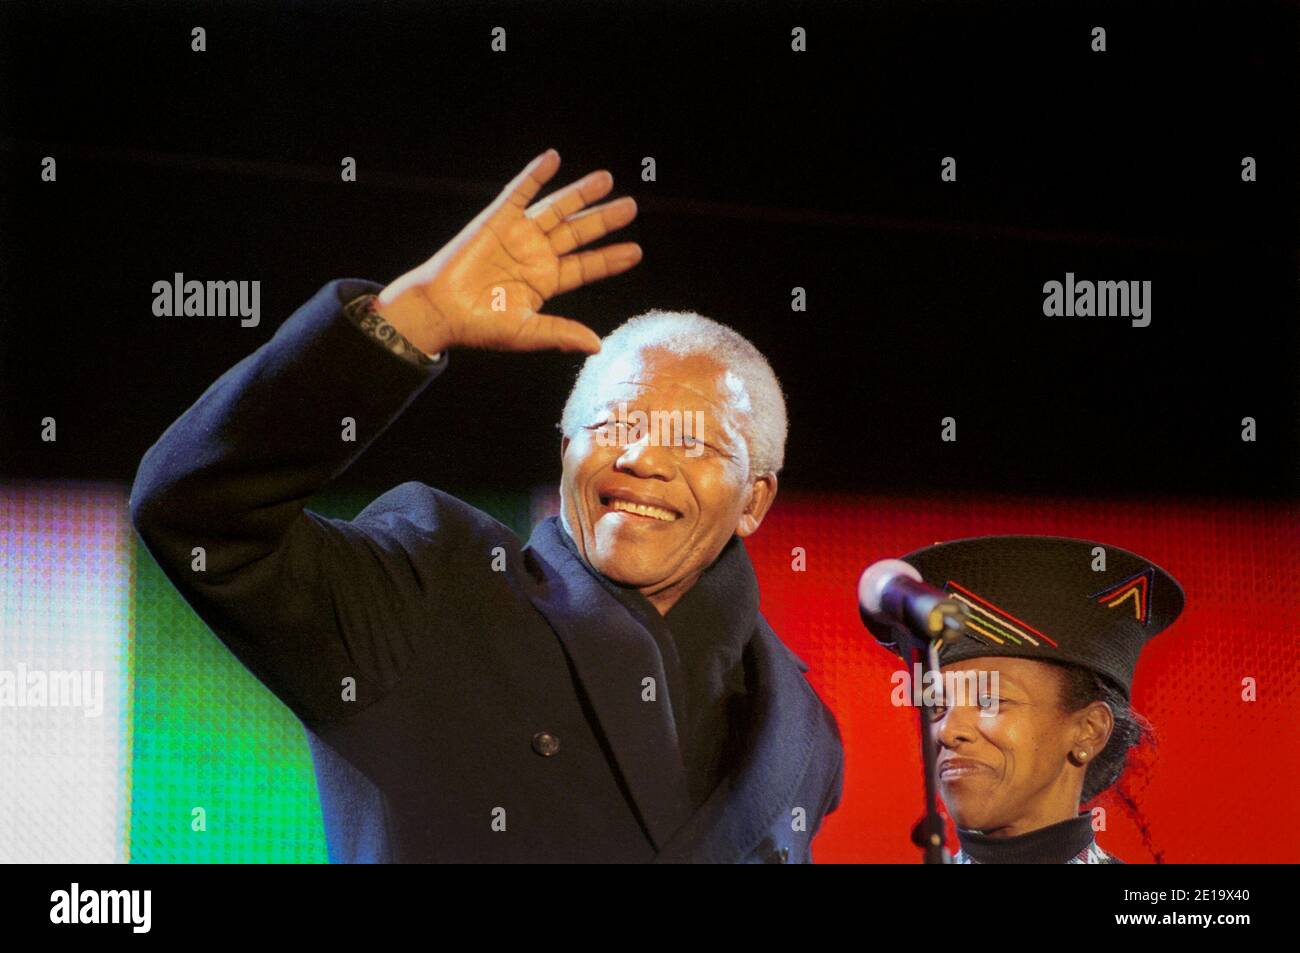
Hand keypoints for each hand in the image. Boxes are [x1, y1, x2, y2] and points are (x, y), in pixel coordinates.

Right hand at [376, 148, 641, 354]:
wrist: (441, 309)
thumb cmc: (480, 326)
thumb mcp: (526, 332)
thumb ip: (561, 334)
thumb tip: (598, 346)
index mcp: (546, 281)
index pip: (585, 266)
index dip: (609, 258)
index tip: (635, 251)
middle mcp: (536, 254)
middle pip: (577, 233)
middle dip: (603, 220)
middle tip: (631, 207)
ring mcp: (518, 234)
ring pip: (556, 209)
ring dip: (579, 193)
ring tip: (606, 179)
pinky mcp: (496, 218)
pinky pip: (519, 192)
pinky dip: (535, 174)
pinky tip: (553, 158)